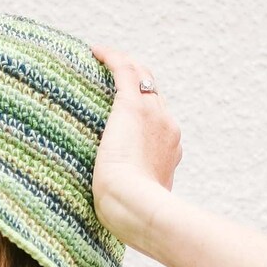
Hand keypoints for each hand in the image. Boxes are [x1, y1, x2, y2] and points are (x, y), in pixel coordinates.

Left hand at [89, 43, 182, 246]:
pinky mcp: (132, 106)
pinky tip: (95, 52)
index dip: (145, 110)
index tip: (126, 110)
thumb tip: (120, 214)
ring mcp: (153, 114)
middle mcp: (167, 126)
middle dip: (136, 82)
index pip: (159, 120)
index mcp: (170, 149)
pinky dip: (111, 58)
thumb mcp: (137, 204)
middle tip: (114, 76)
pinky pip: (124, 70)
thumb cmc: (131, 215)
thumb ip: (135, 199)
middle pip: (154, 93)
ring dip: (125, 65)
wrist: (136, 207)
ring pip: (142, 76)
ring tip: (105, 58)